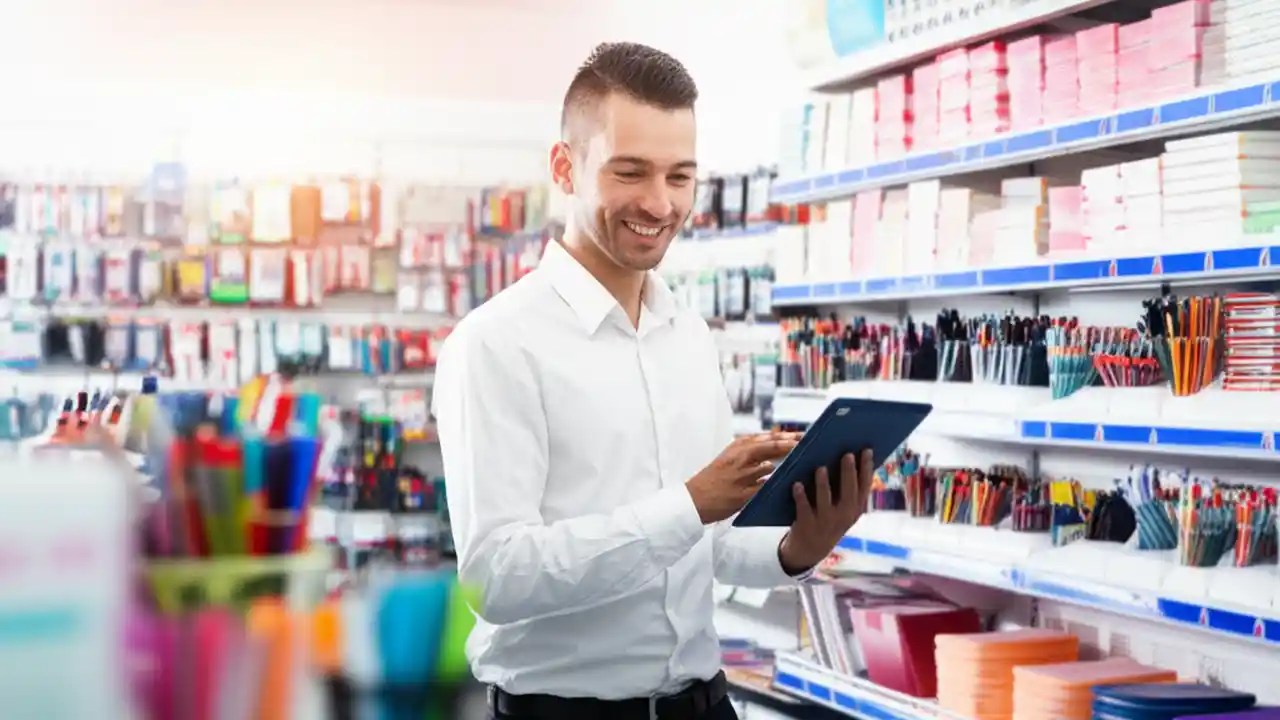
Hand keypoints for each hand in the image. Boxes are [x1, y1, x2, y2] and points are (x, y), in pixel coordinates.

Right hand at [686, 432, 800, 523]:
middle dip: (791, 445)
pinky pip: (764, 489)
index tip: (803, 436)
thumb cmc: (713, 478)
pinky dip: (774, 488)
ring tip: (801, 468)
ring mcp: (741, 475)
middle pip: (772, 447)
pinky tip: (785, 488)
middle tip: (809, 445)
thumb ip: (751, 451)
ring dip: (785, 468)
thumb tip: (777, 445)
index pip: (767, 438)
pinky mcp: (742, 494)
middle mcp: (740, 457)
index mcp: (737, 446)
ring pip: (770, 468)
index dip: (787, 437)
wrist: (694, 499)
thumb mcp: (730, 457)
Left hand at [778, 449, 872, 574]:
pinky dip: (800, 497)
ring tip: (821, 468)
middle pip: (849, 492)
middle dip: (849, 473)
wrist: (811, 549)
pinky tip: (797, 484)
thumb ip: (848, 488)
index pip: (865, 486)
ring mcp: (826, 522)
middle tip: (847, 454)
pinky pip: (803, 509)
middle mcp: (844, 516)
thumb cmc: (829, 518)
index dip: (867, 468)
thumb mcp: (844, 508)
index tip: (867, 450)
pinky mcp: (807, 525)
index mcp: (856, 508)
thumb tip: (848, 455)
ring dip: (823, 485)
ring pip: (825, 501)